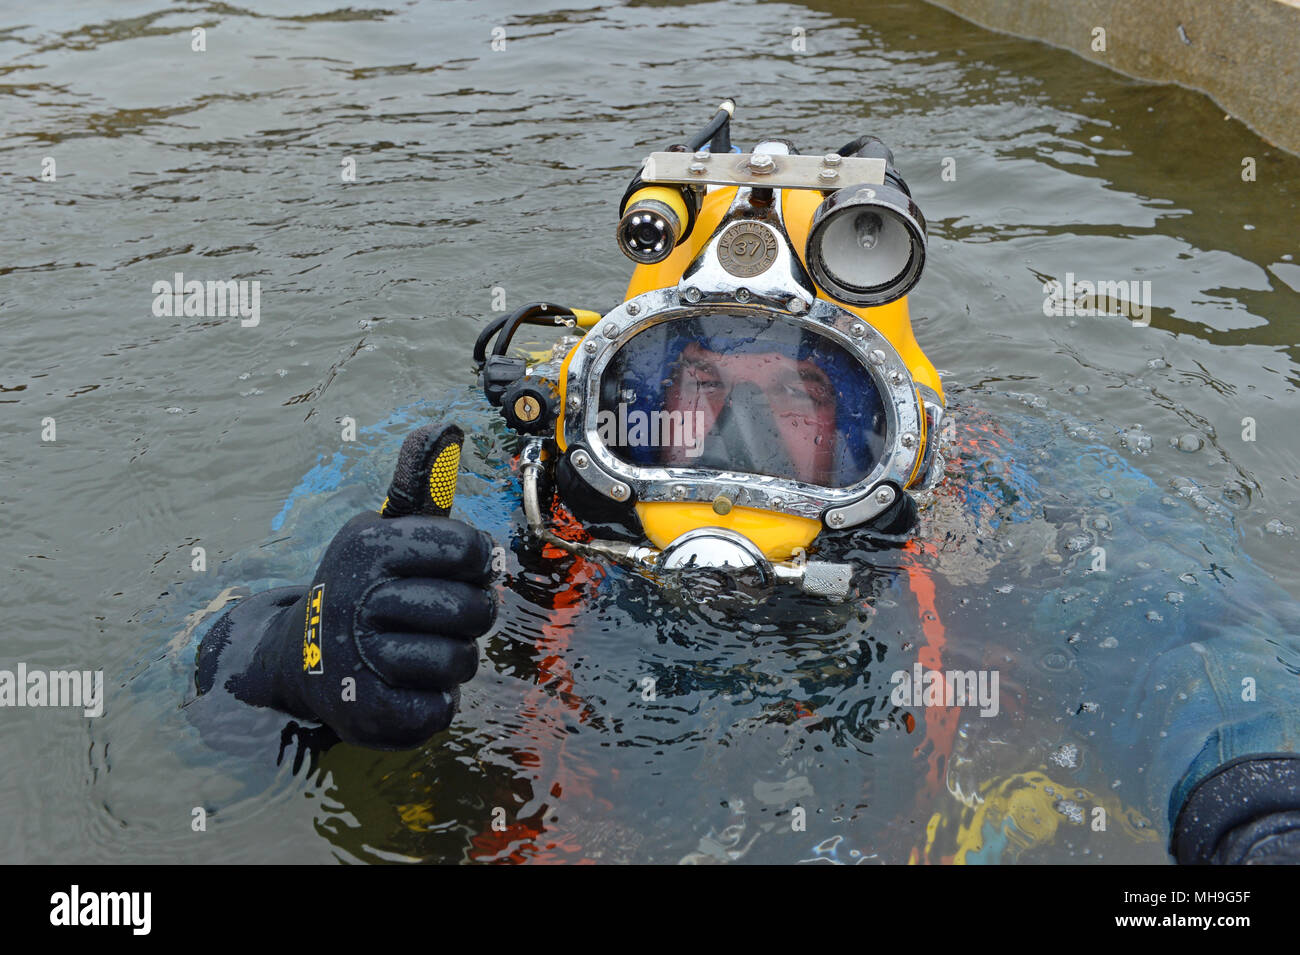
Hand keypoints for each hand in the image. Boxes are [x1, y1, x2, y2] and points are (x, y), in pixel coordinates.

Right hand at [199, 424, 497, 748]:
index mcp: (372, 546)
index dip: (474, 565)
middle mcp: (360, 598)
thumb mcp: (386, 531)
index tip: (454, 571)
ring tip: (424, 651)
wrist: (301, 659)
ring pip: (460, 661)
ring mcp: (360, 658)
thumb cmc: (366, 587)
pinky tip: (408, 685)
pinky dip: (435, 701)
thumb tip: (448, 427)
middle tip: (446, 617)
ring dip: (454, 661)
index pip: (468, 549)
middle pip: (474, 610)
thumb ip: (420, 486)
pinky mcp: (367, 712)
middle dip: (473, 617)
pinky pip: (439, 709)